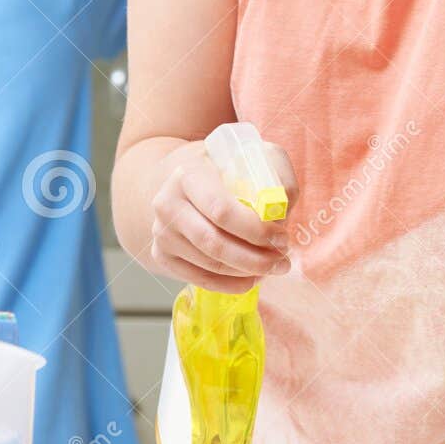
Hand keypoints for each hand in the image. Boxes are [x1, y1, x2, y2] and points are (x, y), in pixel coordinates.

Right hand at [150, 140, 298, 293]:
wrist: (184, 183)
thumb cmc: (226, 170)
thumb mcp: (255, 159)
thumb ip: (277, 178)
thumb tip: (281, 215)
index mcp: (188, 175)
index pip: (221, 211)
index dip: (256, 230)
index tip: (282, 238)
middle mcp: (167, 204)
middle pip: (215, 244)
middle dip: (256, 259)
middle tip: (283, 261)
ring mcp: (161, 232)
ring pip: (211, 265)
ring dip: (248, 272)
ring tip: (273, 267)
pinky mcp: (162, 255)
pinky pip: (201, 279)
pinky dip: (231, 284)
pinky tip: (252, 278)